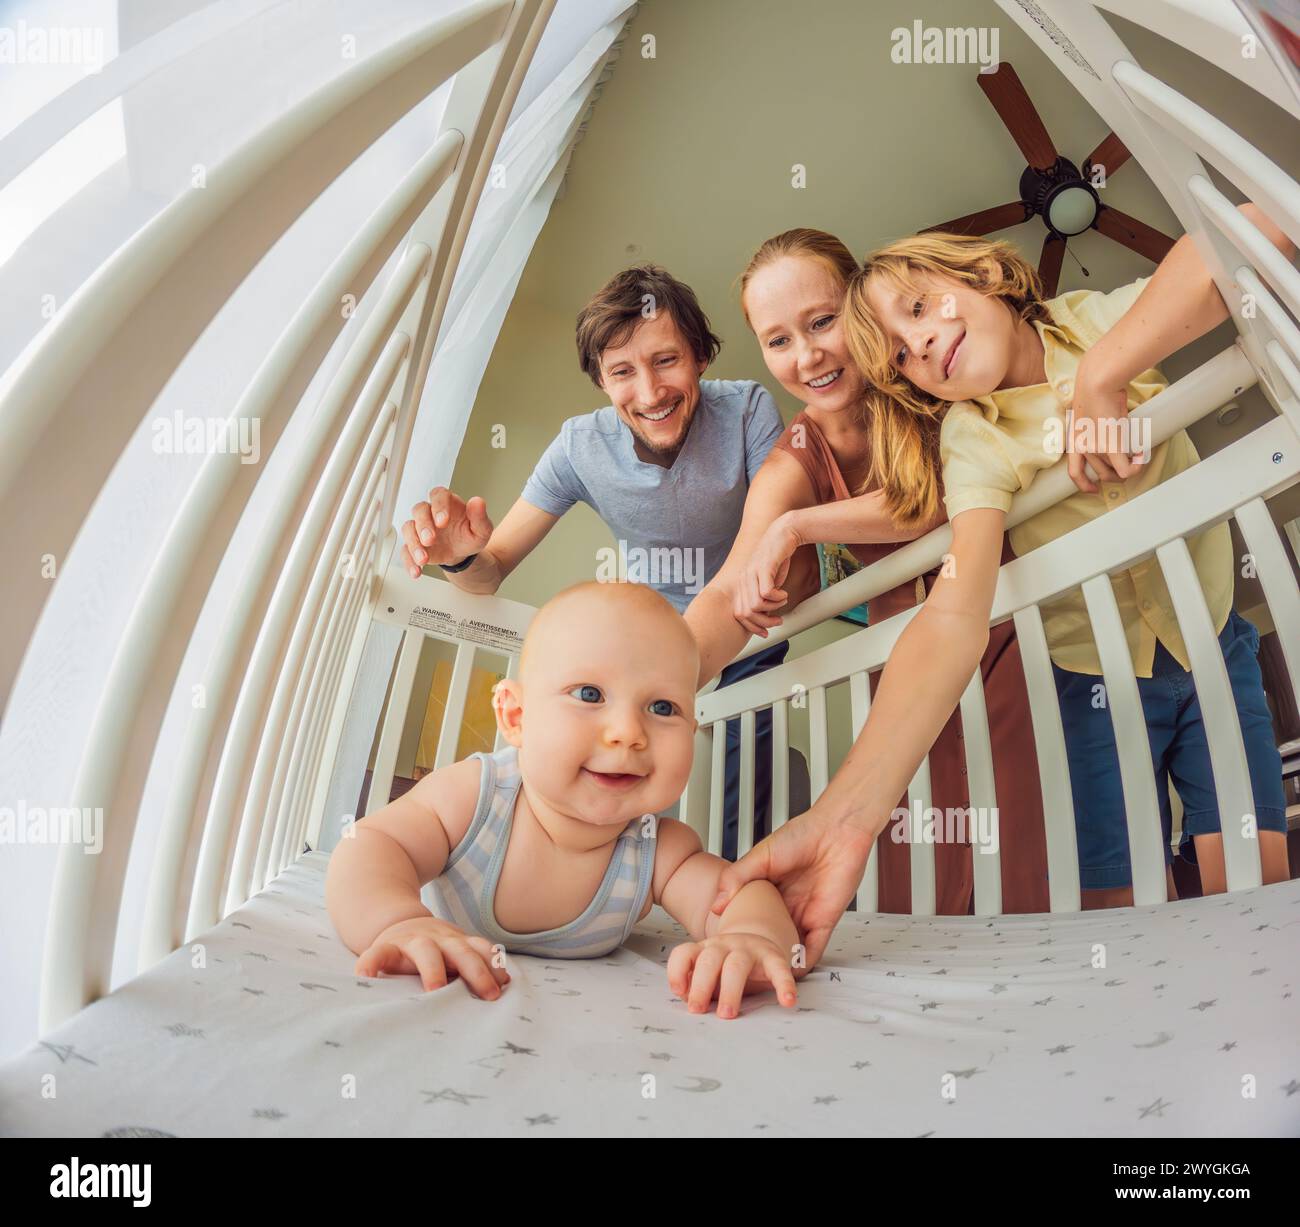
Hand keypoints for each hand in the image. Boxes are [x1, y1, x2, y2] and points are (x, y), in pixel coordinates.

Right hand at [354, 916, 510, 999]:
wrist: (399, 924)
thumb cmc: (434, 949)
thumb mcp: (455, 952)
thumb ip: (475, 964)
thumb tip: (507, 985)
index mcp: (457, 942)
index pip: (481, 950)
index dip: (493, 965)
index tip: (504, 984)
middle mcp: (438, 939)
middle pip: (461, 951)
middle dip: (477, 971)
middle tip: (489, 995)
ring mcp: (411, 941)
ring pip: (425, 950)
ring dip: (433, 970)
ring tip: (436, 991)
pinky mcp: (385, 947)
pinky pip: (376, 955)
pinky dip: (370, 964)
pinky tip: (365, 977)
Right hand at [400, 488, 492, 577]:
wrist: (462, 553)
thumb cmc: (469, 536)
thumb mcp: (481, 529)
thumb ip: (480, 516)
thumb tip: (478, 501)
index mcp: (447, 503)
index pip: (439, 495)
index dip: (438, 506)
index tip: (443, 521)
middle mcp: (430, 513)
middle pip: (419, 510)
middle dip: (423, 525)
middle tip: (430, 540)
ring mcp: (420, 528)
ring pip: (408, 528)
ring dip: (414, 544)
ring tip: (424, 559)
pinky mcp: (414, 544)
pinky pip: (405, 550)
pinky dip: (409, 561)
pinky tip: (417, 571)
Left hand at [667, 930, 798, 1018]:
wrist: (759, 943)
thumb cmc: (727, 967)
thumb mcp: (708, 973)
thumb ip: (694, 984)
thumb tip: (687, 998)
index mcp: (704, 949)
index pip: (685, 953)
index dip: (677, 971)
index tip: (678, 993)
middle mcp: (724, 946)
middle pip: (709, 961)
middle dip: (701, 986)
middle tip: (697, 1011)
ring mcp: (749, 950)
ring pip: (736, 965)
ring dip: (730, 991)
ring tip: (728, 1015)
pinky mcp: (772, 957)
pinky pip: (778, 969)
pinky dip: (784, 985)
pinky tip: (787, 1001)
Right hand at [710, 807, 876, 968]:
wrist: (837, 831)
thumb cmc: (801, 836)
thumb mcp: (761, 856)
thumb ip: (736, 878)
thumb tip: (716, 906)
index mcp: (767, 891)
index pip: (749, 919)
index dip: (737, 934)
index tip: (721, 951)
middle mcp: (784, 907)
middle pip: (767, 937)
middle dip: (755, 955)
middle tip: (738, 973)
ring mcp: (804, 916)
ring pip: (787, 948)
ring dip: (776, 964)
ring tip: (759, 981)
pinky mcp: (824, 923)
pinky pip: (812, 950)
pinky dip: (801, 965)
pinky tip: (788, 976)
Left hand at [733, 514, 800, 637]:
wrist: (783, 535)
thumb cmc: (776, 560)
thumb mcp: (767, 583)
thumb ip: (763, 599)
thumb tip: (765, 618)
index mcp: (741, 585)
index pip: (739, 614)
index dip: (753, 627)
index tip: (766, 632)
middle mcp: (743, 579)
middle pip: (746, 612)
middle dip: (765, 621)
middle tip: (778, 620)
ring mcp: (751, 573)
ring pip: (756, 604)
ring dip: (773, 608)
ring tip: (782, 601)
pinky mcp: (763, 567)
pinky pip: (766, 592)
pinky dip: (778, 598)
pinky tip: (784, 593)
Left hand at [1067, 351, 1140, 493]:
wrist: (1096, 383)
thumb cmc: (1094, 390)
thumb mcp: (1089, 412)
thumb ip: (1097, 426)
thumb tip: (1112, 429)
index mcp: (1075, 442)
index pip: (1074, 474)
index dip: (1084, 485)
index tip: (1093, 489)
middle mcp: (1084, 449)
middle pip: (1102, 475)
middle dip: (1118, 473)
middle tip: (1131, 461)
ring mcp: (1096, 449)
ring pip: (1116, 473)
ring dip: (1131, 467)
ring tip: (1139, 453)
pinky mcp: (1111, 446)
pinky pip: (1126, 470)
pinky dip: (1137, 466)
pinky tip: (1142, 454)